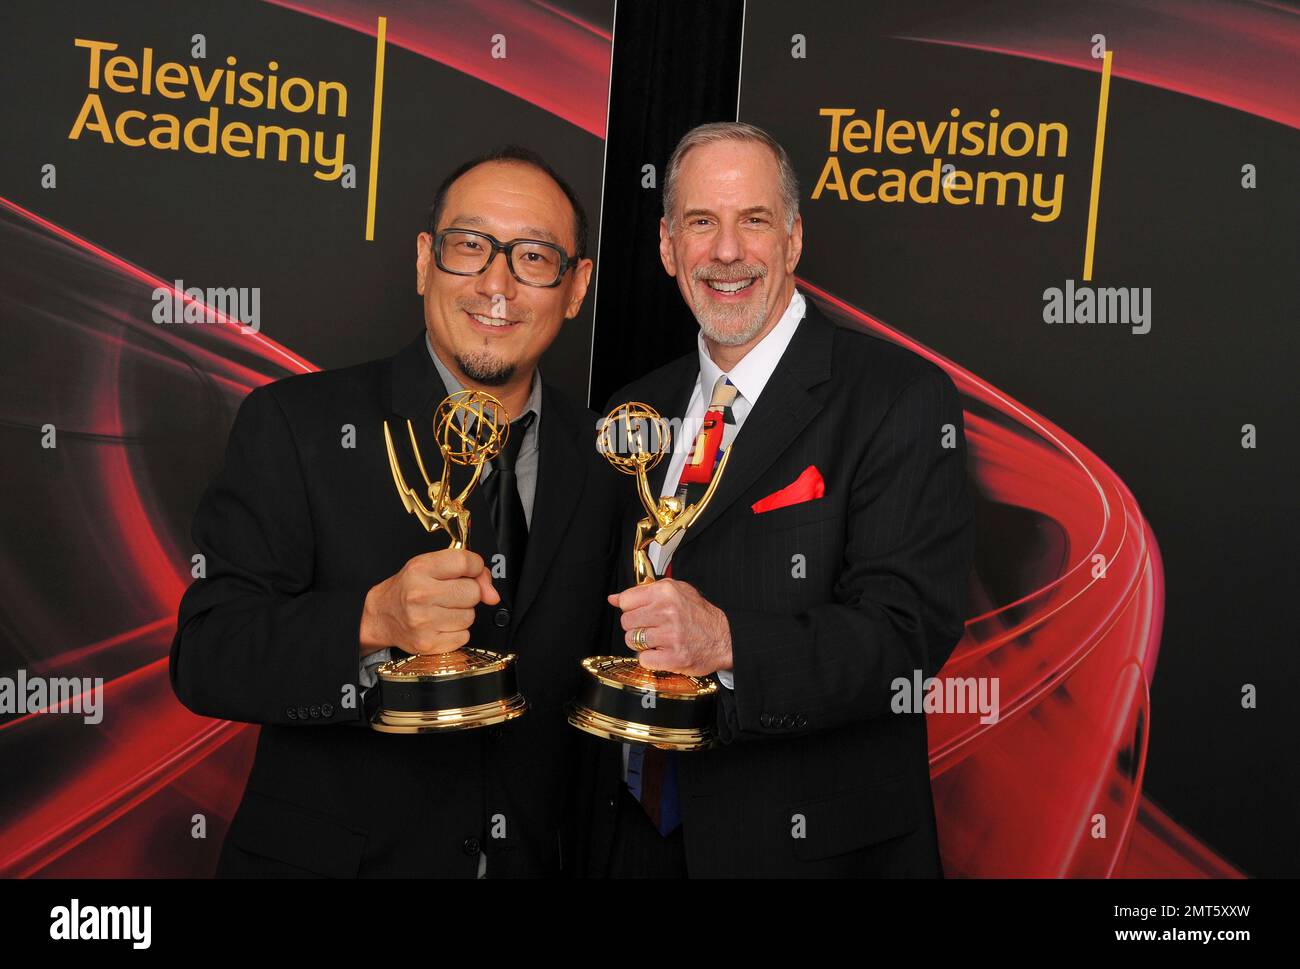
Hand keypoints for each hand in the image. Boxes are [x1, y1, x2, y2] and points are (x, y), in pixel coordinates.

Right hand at [360, 548, 498, 654]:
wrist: (382, 615)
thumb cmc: (408, 589)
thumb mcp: (430, 566)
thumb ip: (467, 571)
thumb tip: (492, 595)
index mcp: (420, 569)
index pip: (466, 562)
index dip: (475, 567)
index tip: (468, 571)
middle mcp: (420, 595)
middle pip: (473, 592)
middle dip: (468, 593)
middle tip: (450, 594)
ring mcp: (423, 622)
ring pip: (470, 616)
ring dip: (462, 613)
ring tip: (442, 609)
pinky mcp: (428, 644)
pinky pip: (464, 636)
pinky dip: (457, 631)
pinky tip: (441, 624)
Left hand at [607, 579, 731, 676]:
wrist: (724, 638)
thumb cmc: (700, 615)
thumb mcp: (675, 591)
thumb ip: (644, 592)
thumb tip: (614, 598)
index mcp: (666, 591)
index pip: (626, 600)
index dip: (631, 608)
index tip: (640, 612)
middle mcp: (667, 611)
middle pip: (626, 621)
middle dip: (636, 626)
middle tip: (652, 628)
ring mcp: (670, 635)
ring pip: (632, 640)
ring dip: (642, 643)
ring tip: (659, 640)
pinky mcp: (673, 657)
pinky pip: (643, 659)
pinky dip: (651, 659)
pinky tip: (663, 652)